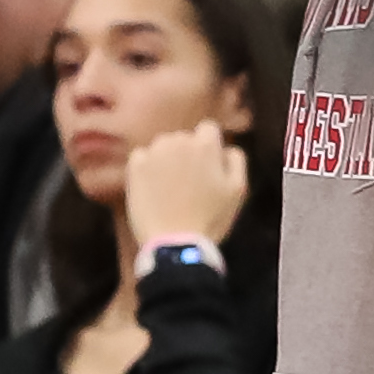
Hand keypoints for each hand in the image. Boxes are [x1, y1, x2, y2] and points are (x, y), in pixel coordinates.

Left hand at [123, 121, 249, 249]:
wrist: (175, 244)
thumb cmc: (211, 219)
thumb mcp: (238, 190)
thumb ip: (236, 160)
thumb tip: (226, 148)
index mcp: (205, 144)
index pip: (208, 129)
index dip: (209, 147)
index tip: (207, 167)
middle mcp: (179, 140)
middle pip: (184, 139)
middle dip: (187, 155)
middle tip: (189, 184)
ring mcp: (154, 152)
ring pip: (163, 147)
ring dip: (167, 160)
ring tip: (170, 189)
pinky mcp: (135, 166)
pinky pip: (142, 157)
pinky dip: (147, 168)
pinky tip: (153, 189)